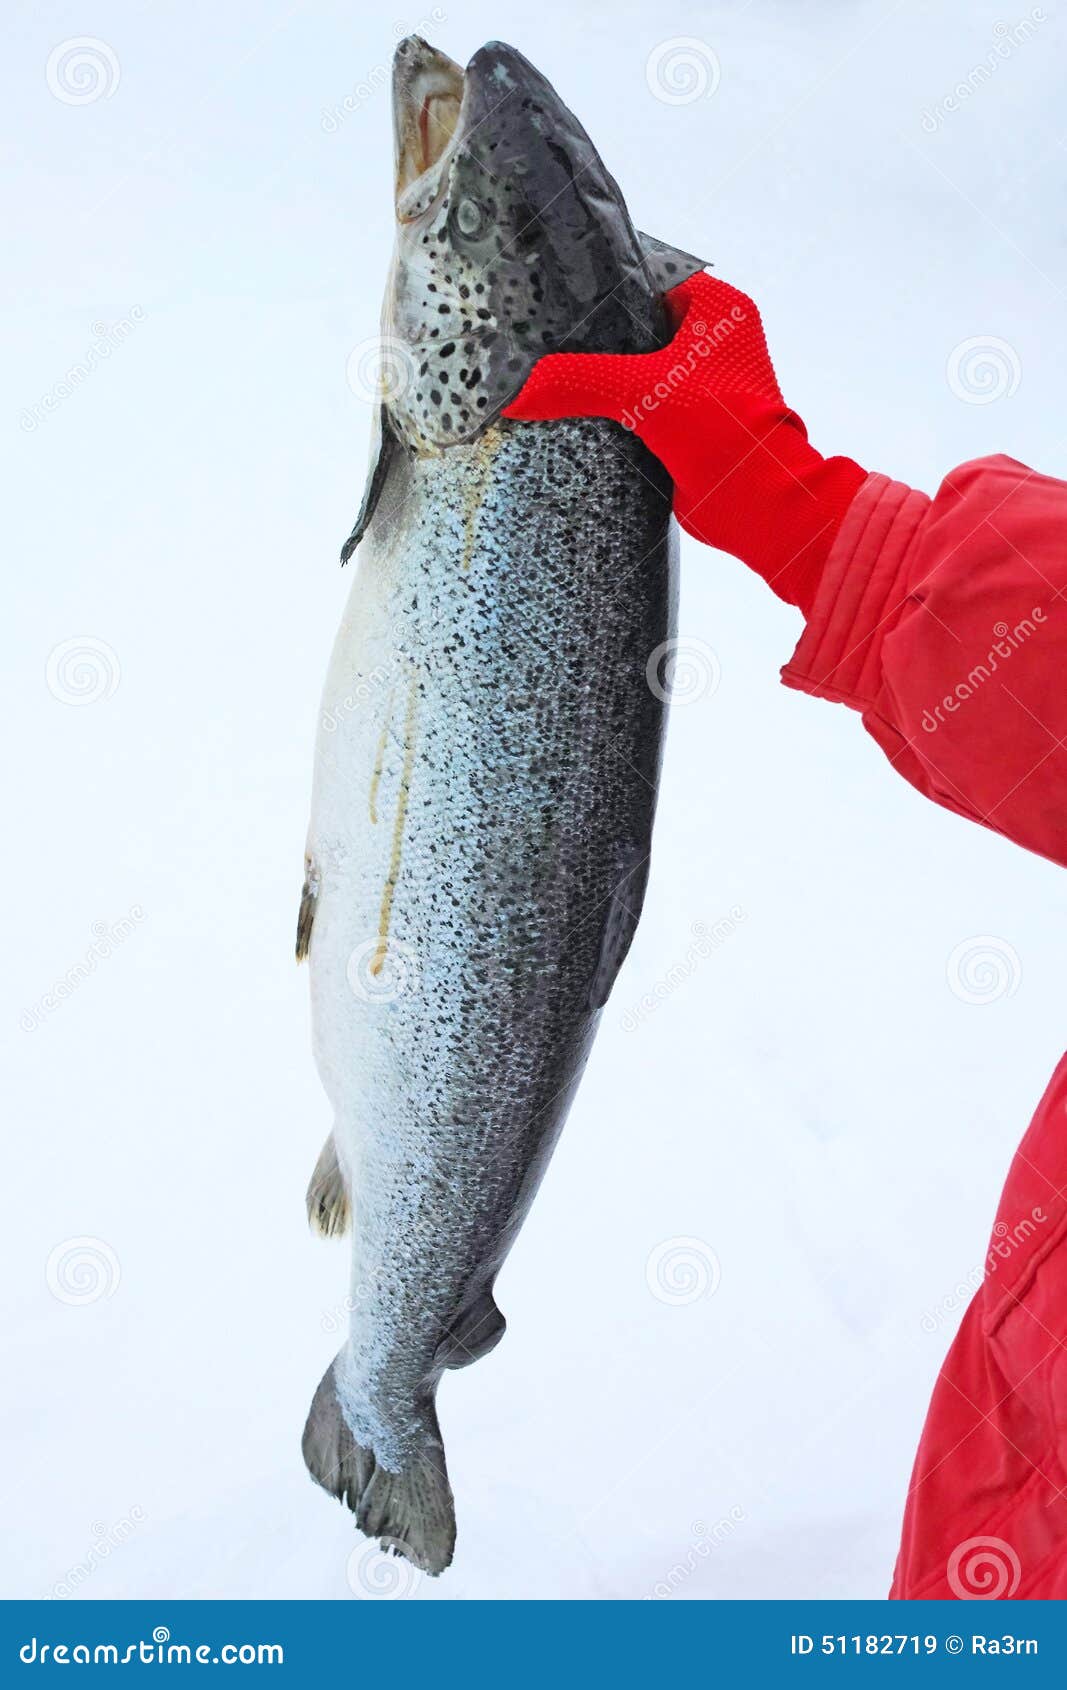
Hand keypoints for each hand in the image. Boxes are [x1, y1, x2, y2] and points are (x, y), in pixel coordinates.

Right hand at [503, 270, 865, 612]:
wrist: (757, 504)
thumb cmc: (722, 430)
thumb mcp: (641, 392)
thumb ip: (577, 382)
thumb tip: (516, 395)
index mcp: (718, 309)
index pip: (648, 282)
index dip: (604, 293)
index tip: (557, 303)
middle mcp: (714, 341)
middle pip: (638, 329)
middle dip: (597, 342)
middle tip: (544, 346)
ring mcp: (703, 385)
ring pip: (638, 371)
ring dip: (604, 382)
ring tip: (551, 381)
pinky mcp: (690, 425)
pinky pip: (642, 408)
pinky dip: (615, 415)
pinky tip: (575, 417)